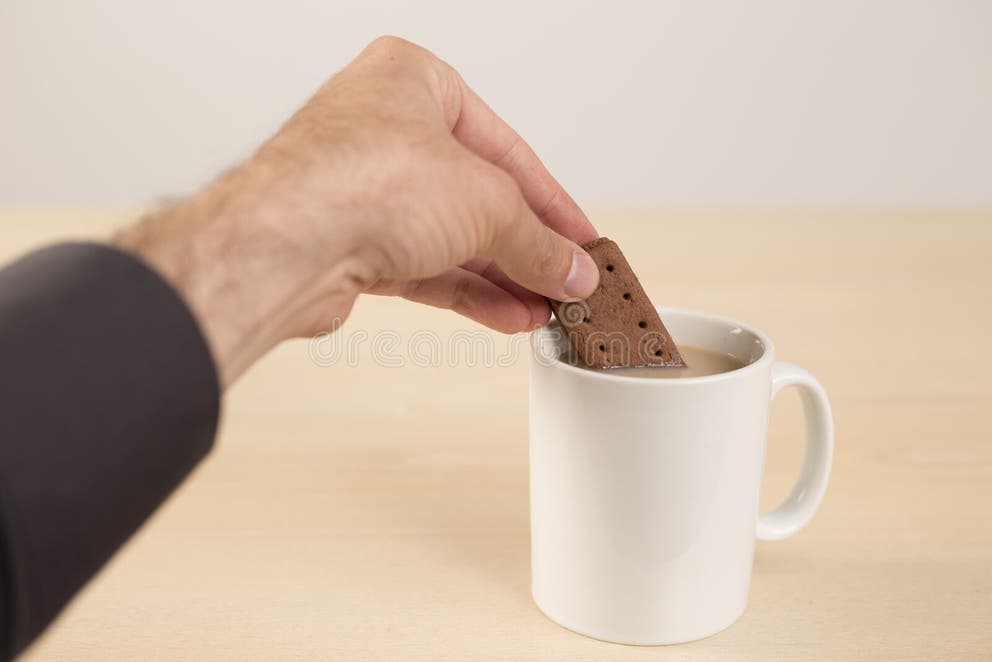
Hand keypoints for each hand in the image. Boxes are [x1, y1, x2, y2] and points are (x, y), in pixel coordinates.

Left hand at [115, 36, 598, 385]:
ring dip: (503, 277)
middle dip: (527, 246)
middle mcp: (384, 130)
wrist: (281, 245)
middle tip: (566, 280)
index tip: (581, 238)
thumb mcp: (484, 202)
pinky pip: (424, 267)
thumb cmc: (359, 182)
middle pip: (477, 195)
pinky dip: (468, 292)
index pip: (505, 147)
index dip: (552, 199)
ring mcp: (363, 189)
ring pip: (450, 237)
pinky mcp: (349, 243)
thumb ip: (536, 240)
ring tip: (546, 308)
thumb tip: (571, 269)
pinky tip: (508, 315)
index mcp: (413, 81)